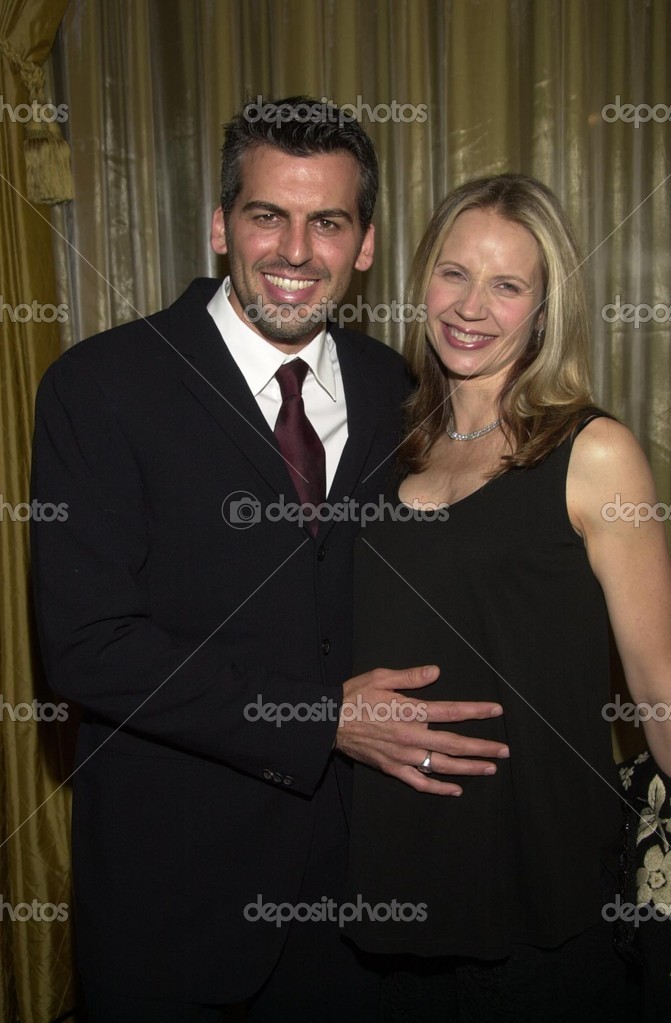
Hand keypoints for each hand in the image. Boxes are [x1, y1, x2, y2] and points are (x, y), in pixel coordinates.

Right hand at [335, 664, 508, 794]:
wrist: (327, 722)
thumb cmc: (353, 696)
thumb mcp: (380, 677)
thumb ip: (410, 676)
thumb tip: (436, 671)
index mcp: (410, 711)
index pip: (452, 711)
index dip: (476, 711)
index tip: (496, 711)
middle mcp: (411, 736)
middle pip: (454, 744)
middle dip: (482, 747)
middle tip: (504, 750)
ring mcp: (403, 755)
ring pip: (442, 766)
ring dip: (469, 767)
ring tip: (490, 768)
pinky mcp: (393, 768)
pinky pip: (420, 783)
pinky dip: (440, 788)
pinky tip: (456, 789)